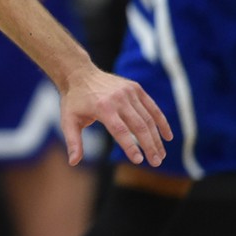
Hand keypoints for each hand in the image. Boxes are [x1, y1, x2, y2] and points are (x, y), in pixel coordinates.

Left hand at [58, 67, 172, 167]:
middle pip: (139, 126)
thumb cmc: (74, 100)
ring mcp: (129, 92)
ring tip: (161, 155)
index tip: (139, 161)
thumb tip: (73, 162)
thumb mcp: (68, 120)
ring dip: (157, 138)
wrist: (79, 73)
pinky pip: (152, 107)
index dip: (131, 147)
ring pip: (148, 118)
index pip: (121, 131)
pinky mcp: (136, 88)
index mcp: (103, 107)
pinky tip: (167, 136)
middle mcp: (118, 98)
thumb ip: (73, 142)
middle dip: (149, 146)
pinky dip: (161, 122)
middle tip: (156, 162)